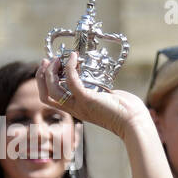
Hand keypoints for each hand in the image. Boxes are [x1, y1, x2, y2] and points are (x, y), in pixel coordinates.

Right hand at [36, 53, 152, 140]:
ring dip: (52, 71)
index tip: (49, 66)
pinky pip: (71, 81)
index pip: (51, 99)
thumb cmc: (126, 110)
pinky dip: (70, 67)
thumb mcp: (107, 98)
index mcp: (77, 109)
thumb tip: (99, 81)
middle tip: (47, 61)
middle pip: (46, 95)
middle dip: (42, 76)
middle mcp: (75, 109)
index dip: (44, 83)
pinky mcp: (87, 100)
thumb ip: (99, 91)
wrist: (135, 121)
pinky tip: (75, 57)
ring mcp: (80, 105)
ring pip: (53, 90)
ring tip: (58, 58)